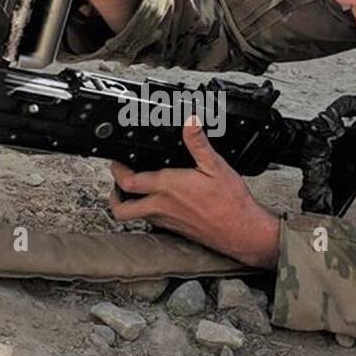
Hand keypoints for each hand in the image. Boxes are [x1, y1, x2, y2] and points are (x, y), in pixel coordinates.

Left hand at [109, 117, 281, 268]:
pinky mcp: (173, 230)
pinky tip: (157, 202)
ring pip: (134, 216)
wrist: (242, 232)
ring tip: (133, 191)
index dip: (116, 170)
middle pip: (121, 208)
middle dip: (113, 194)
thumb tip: (190, 122)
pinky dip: (146, 212)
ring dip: (129, 204)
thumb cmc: (231, 203)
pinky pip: (150, 221)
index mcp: (167, 188)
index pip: (128, 182)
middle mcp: (161, 207)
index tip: (116, 161)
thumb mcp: (216, 166)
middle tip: (117, 181)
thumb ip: (198, 143)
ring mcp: (165, 221)